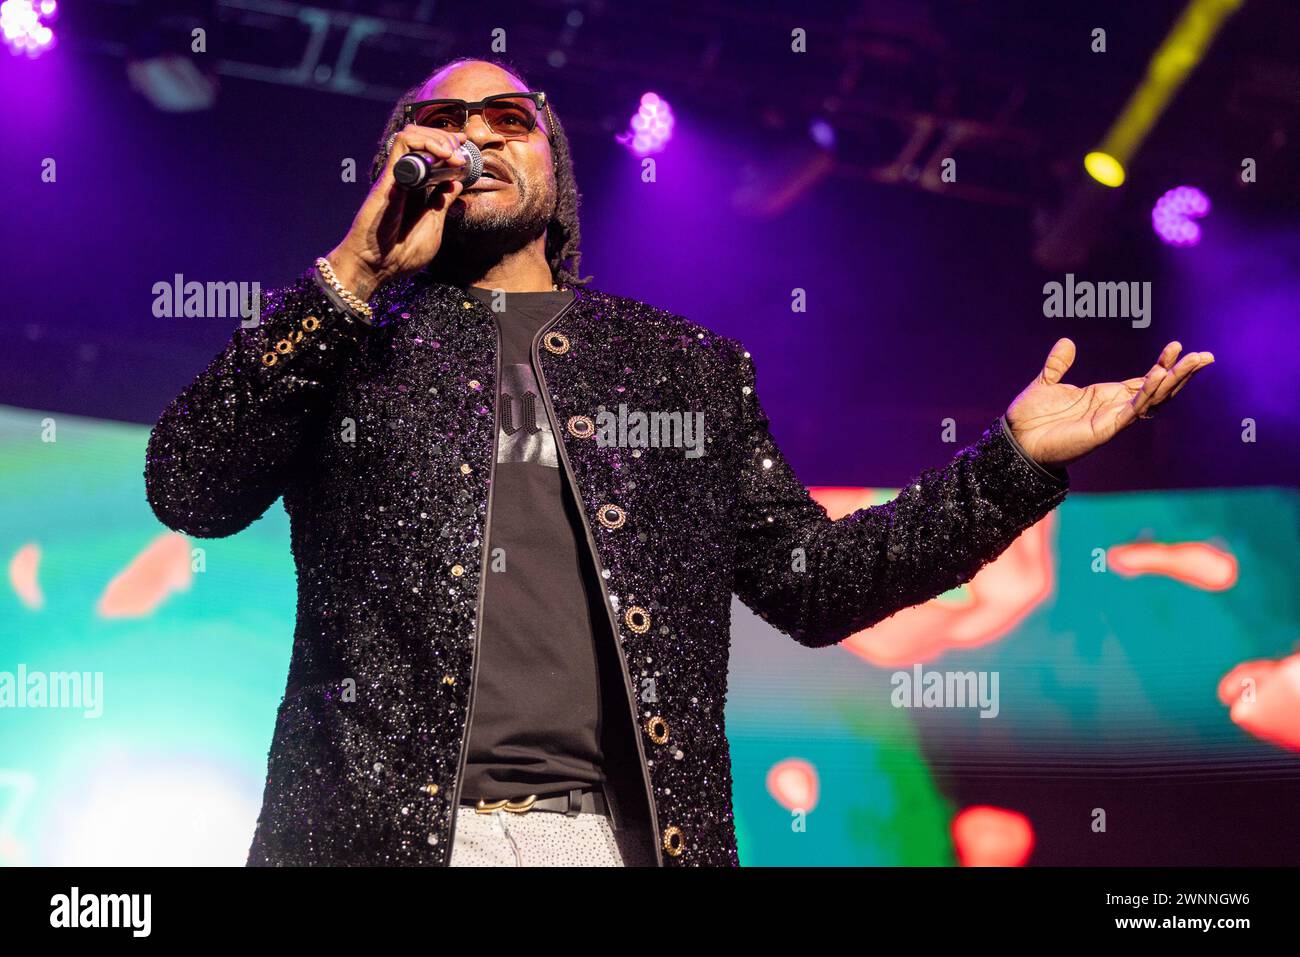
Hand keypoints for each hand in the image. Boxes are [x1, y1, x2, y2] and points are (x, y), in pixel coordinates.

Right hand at [326, 125, 471, 298]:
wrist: (376, 267)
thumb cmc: (400, 255)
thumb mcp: (432, 227)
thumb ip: (442, 203)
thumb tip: (454, 181)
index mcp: (416, 190)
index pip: (429, 155)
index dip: (447, 144)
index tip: (464, 146)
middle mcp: (405, 179)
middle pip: (422, 139)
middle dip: (446, 138)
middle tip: (461, 154)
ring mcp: (396, 176)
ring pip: (412, 135)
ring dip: (437, 138)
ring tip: (453, 154)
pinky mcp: (389, 177)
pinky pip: (403, 145)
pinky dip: (425, 142)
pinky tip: (443, 154)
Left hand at [1005, 338, 1213, 468]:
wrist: (1015, 442)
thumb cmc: (1029, 419)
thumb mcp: (1045, 383)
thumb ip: (1057, 365)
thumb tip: (1068, 342)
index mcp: (1104, 398)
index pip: (1143, 381)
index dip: (1162, 365)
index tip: (1176, 346)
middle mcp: (1113, 409)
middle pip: (1157, 390)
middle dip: (1181, 374)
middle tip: (1205, 356)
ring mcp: (1111, 419)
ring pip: (1152, 400)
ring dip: (1173, 380)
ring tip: (1193, 362)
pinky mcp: (1104, 429)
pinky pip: (1132, 410)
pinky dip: (1146, 394)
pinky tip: (1158, 375)